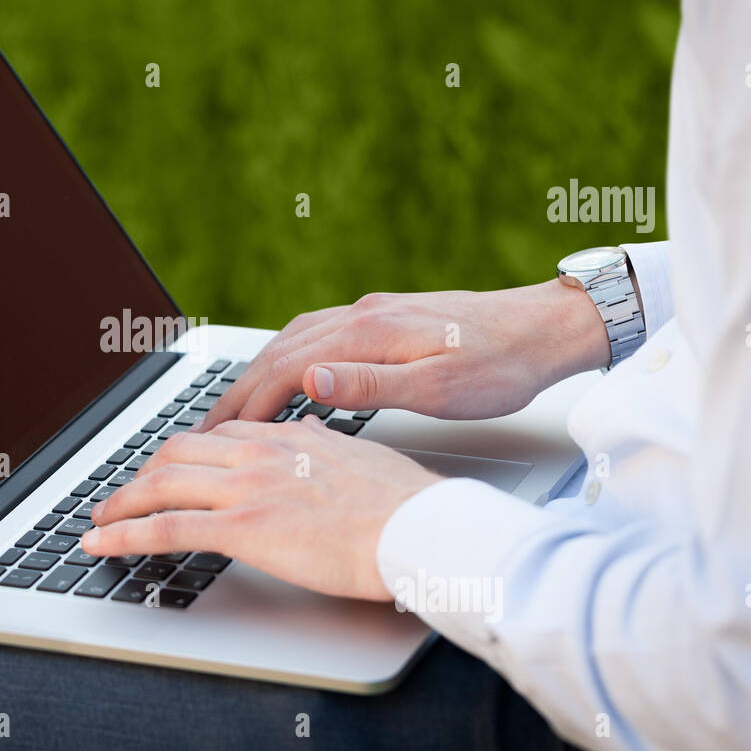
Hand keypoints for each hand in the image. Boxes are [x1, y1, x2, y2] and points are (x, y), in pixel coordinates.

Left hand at [82, 416, 442, 600]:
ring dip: (119, 504)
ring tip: (97, 522)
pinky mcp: (242, 527)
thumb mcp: (360, 456)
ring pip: (160, 485)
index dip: (178, 455)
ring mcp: (246, 488)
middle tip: (120, 496)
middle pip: (175, 454)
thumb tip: (308, 428)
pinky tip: (101, 545)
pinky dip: (123, 536)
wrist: (422, 529)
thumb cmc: (403, 504)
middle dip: (139, 476)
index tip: (161, 469)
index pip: (213, 436)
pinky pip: (165, 528)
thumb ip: (325, 441)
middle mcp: (258, 454)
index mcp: (286, 439)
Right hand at [197, 278, 609, 428]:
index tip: (214, 437)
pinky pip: (315, 335)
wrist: (547, 327)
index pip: (283, 369)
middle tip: (202, 429)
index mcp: (368, 332)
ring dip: (256, 374)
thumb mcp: (441, 389)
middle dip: (236, 391)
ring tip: (232, 409)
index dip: (245, 406)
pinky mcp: (383, 318)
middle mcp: (360, 315)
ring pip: (292, 340)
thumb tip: (308, 380)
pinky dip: (285, 359)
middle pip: (277, 352)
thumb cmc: (503, 365)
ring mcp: (370, 313)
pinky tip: (287, 376)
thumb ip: (371, 386)